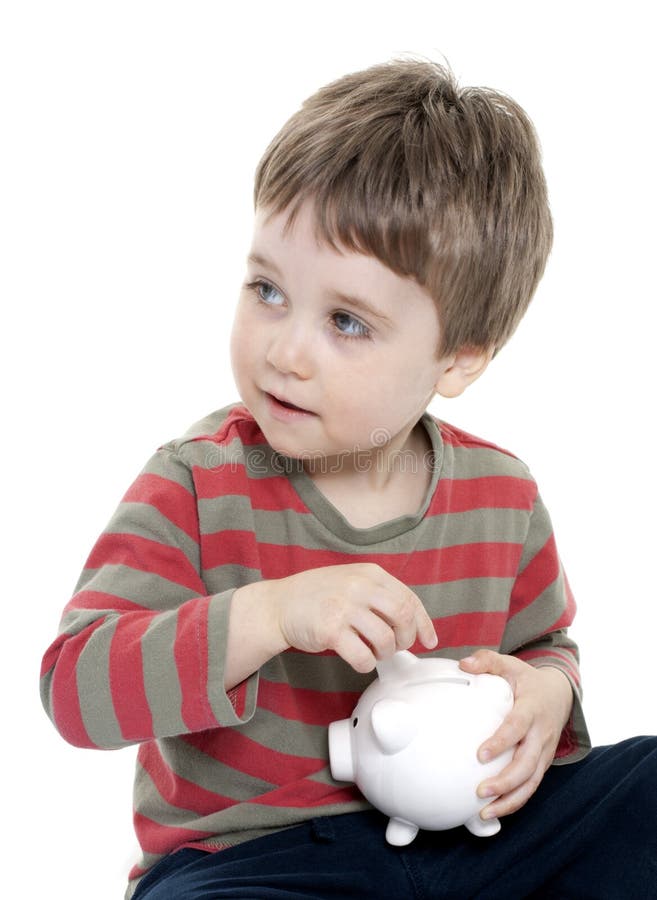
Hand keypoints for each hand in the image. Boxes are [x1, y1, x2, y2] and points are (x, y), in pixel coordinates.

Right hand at [271, 563, 437, 672]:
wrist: (278, 605)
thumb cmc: (317, 596)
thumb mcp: (352, 581)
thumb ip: (380, 594)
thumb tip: (414, 621)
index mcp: (370, 573)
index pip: (409, 598)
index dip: (424, 623)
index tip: (428, 640)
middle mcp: (359, 586)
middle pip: (403, 617)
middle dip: (406, 639)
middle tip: (396, 647)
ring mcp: (344, 607)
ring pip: (386, 639)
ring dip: (385, 653)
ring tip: (373, 652)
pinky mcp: (330, 630)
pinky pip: (363, 656)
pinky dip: (366, 664)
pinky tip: (358, 660)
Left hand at [459, 650, 573, 819]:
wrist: (558, 694)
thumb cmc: (526, 680)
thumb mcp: (509, 664)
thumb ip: (487, 661)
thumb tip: (463, 665)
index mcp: (532, 709)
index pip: (517, 727)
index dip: (502, 742)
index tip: (480, 754)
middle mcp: (541, 734)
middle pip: (527, 764)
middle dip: (506, 781)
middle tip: (480, 792)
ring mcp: (544, 751)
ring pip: (531, 782)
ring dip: (510, 799)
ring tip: (485, 812)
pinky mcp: (541, 763)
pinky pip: (531, 787)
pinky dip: (515, 801)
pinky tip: (494, 811)